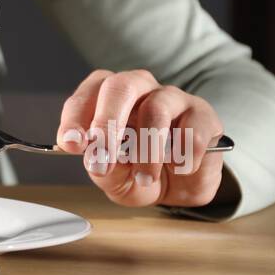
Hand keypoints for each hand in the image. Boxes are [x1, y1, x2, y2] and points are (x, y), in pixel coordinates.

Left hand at [54, 68, 225, 209]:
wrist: (179, 188)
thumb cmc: (138, 173)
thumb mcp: (114, 179)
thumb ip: (102, 168)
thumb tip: (96, 158)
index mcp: (107, 97)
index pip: (87, 94)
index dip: (76, 117)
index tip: (72, 144)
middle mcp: (139, 89)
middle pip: (121, 86)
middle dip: (107, 122)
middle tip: (103, 157)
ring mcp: (172, 98)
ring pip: (156, 109)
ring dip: (147, 150)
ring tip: (145, 178)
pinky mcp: (202, 115)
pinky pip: (192, 128)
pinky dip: (182, 154)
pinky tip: (179, 169)